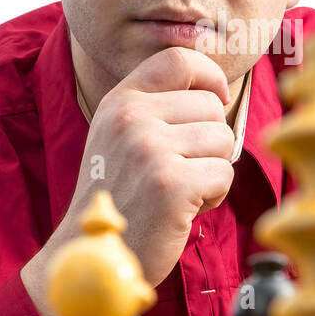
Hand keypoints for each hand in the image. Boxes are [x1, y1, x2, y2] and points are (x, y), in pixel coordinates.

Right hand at [23, 47, 236, 315]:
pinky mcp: (171, 184)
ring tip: (180, 191)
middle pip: (212, 107)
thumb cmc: (119, 198)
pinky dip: (214, 196)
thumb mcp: (121, 138)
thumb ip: (157, 108)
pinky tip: (184, 210)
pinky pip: (224, 174)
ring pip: (223, 140)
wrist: (90, 256)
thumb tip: (217, 91)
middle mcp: (131, 119)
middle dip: (210, 142)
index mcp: (119, 102)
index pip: (178, 60)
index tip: (216, 99)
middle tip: (182, 171)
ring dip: (213, 170)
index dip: (209, 76)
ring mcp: (149, 150)